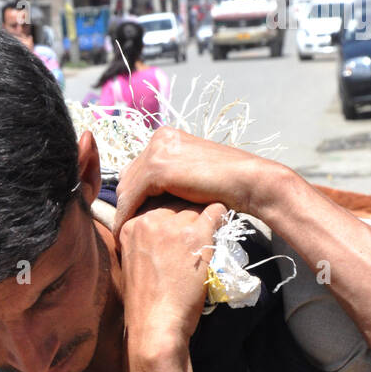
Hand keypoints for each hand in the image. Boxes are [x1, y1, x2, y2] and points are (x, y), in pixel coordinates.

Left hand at [114, 128, 279, 241]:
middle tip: (124, 228)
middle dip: (127, 203)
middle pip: (128, 176)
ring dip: (125, 212)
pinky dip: (126, 216)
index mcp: (166, 137)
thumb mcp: (192, 175)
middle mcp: (158, 138)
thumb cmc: (226, 184)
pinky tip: (126, 232)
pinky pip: (131, 197)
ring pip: (126, 187)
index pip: (137, 168)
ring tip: (124, 234)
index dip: (133, 194)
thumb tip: (153, 195)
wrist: (247, 181)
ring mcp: (157, 151)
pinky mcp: (157, 168)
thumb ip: (172, 178)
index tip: (133, 215)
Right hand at [119, 196, 227, 350]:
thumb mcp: (134, 265)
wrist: (155, 326)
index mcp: (129, 227)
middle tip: (194, 232)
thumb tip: (162, 235)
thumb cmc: (145, 304)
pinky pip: (215, 211)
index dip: (169, 214)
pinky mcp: (194, 235)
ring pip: (194, 204)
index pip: (154, 202)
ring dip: (203, 217)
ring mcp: (171, 226)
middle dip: (185, 213)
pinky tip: (219, 232)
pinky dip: (220, 218)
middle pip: (174, 200)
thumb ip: (143, 242)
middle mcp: (147, 220)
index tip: (176, 231)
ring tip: (206, 236)